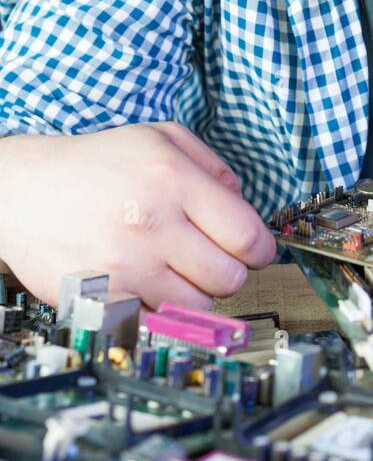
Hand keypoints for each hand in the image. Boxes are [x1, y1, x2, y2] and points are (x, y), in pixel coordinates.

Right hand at [0, 121, 274, 309]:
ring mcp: (125, 266)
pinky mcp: (103, 298)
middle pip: (230, 277)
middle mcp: (151, 223)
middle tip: (211, 257)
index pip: (248, 236)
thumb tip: (247, 208)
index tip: (255, 251)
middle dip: (229, 270)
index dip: (261, 249)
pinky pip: (160, 321)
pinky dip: (163, 308)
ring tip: (174, 267)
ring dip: (195, 291)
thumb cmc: (95, 164)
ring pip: (198, 306)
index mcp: (172, 179)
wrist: (23, 191)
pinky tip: (149, 282)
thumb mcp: (160, 138)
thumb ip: (214, 168)